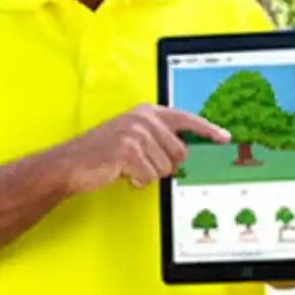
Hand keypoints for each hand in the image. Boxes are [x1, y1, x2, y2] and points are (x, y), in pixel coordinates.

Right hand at [60, 104, 229, 194]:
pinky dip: (138, 181)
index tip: (224, 137)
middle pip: (180, 152)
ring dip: (149, 174)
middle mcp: (143, 119)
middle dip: (164, 165)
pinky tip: (123, 174)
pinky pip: (150, 176)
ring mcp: (136, 133)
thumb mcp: (131, 136)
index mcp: (146, 112)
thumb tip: (184, 152)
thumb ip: (157, 137)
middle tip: (141, 164)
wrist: (70, 163)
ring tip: (128, 168)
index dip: (207, 129)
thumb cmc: (101, 153)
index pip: (185, 119)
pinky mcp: (128, 151)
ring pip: (166, 167)